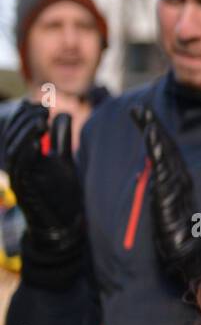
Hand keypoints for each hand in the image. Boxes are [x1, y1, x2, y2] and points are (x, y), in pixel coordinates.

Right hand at [3, 101, 84, 270]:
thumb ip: (61, 139)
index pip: (16, 131)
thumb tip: (64, 114)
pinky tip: (38, 140)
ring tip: (41, 119)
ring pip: (14, 150)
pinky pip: (21, 167)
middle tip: (42, 108)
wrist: (63, 222)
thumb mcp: (64, 160)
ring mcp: (19, 178)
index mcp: (24, 158)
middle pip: (12, 137)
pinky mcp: (25, 188)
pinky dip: (28, 151)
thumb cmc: (62, 192)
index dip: (23, 116)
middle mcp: (17, 167)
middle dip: (25, 119)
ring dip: (26, 132)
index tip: (38, 103)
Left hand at [130, 105, 200, 283]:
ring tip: (142, 115)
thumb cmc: (183, 242)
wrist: (191, 257)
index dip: (156, 137)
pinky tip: (150, 136)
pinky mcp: (171, 192)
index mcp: (179, 184)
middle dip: (152, 127)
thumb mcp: (172, 215)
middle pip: (166, 148)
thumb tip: (162, 188)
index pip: (167, 155)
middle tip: (139, 110)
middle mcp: (181, 180)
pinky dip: (157, 149)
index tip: (144, 121)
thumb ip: (169, 198)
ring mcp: (177, 185)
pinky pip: (163, 166)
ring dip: (153, 132)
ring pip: (164, 152)